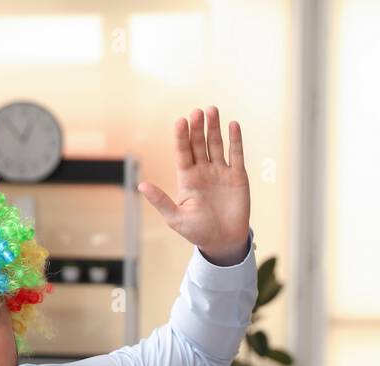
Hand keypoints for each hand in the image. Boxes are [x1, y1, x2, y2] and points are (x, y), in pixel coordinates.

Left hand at [138, 106, 250, 264]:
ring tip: (212, 110)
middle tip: (197, 112)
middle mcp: (203, 171)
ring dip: (214, 128)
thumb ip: (161, 201)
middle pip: (199, 144)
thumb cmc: (197, 232)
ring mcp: (220, 171)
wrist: (224, 242)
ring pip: (216, 144)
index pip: (183, 152)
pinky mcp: (237, 176)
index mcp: (187, 178)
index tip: (180, 122)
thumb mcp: (176, 218)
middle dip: (197, 128)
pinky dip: (235, 140)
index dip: (181, 137)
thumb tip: (141, 186)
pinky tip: (233, 125)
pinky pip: (236, 154)